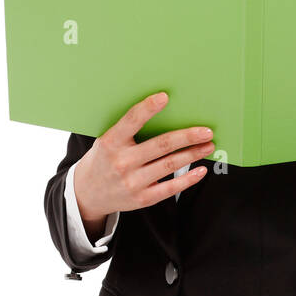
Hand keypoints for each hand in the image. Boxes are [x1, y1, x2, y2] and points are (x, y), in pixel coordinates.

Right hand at [72, 91, 215, 230]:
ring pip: (170, 164)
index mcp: (111, 142)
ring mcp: (132, 182)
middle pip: (161, 145)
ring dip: (193, 154)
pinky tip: (201, 170)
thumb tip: (163, 110)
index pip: (131, 121)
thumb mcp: (107, 140)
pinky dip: (188, 179)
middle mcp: (122, 162)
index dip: (148, 108)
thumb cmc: (104, 159)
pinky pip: (170, 188)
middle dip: (187, 137)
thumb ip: (129, 129)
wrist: (87, 193)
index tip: (165, 97)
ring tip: (208, 146)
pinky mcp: (142, 198)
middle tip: (206, 131)